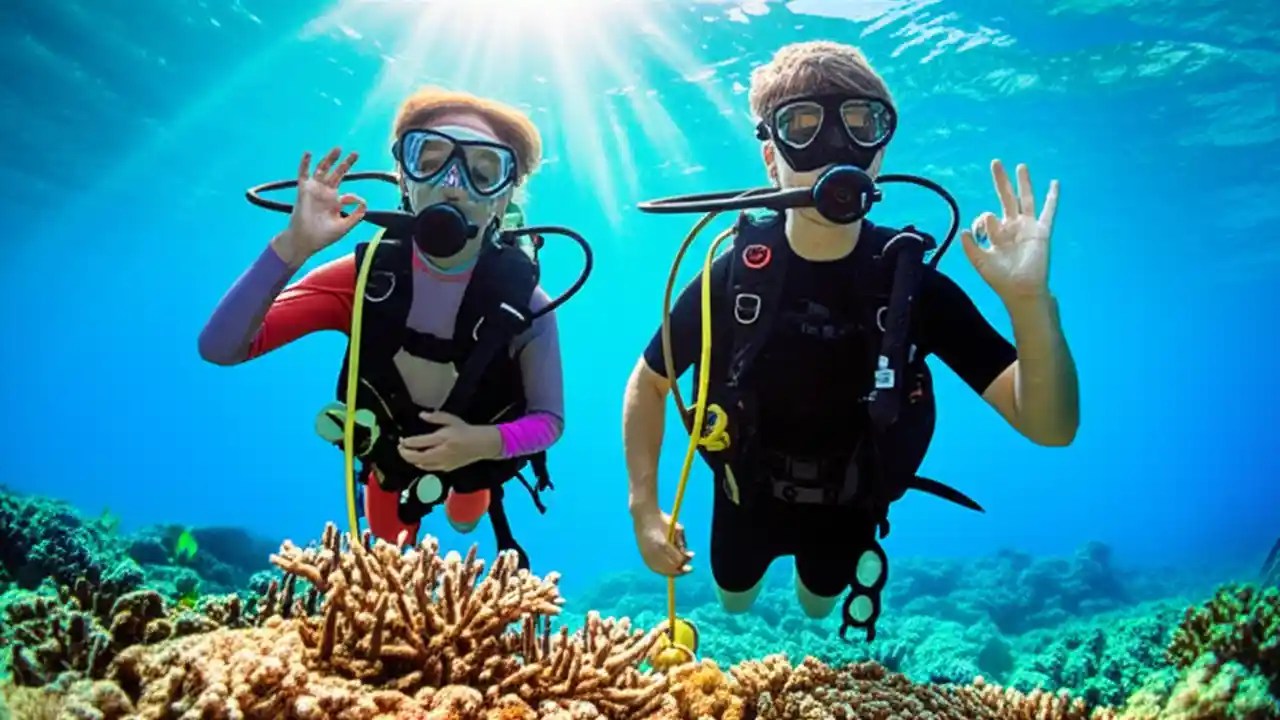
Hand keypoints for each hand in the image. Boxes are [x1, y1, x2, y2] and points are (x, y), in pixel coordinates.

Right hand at [273, 148, 367, 265]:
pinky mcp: (304, 190)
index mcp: (335, 203)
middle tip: (355, 154)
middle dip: (346, 164)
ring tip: (338, 149)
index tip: (359, 203)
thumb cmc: (322, 236)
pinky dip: (305, 163)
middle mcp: (326, 194)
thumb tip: (365, 204)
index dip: (356, 199)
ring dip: (330, 159)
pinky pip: (303, 174)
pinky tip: (308, 153)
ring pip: (323, 170)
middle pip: (337, 174)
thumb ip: (356, 216)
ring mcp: (315, 190)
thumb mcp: (344, 226)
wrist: (305, 241)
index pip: (349, 195)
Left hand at [397, 411, 501, 472]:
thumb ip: (435, 417)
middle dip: (404, 453)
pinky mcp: (446, 468)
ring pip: (421, 464)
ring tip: (406, 453)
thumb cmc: (465, 430)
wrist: (480, 445)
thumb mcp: (451, 419)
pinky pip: (428, 468)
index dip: (407, 442)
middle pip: (416, 457)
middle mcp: (441, 452)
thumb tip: (421, 414)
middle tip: (400, 447)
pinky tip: (417, 459)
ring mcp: (443, 462)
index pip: (418, 443)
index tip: (401, 439)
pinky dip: (420, 464)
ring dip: (410, 459)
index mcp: (442, 438)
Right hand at [631, 505, 692, 576]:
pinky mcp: (643, 556)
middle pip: (670, 568)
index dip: (685, 560)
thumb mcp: (677, 528)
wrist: (644, 515)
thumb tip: (688, 556)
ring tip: (679, 568)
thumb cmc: (662, 520)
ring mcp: (647, 555)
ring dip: (672, 571)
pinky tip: (669, 569)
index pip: (678, 560)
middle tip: (688, 568)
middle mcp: (654, 552)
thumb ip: (682, 543)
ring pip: (662, 570)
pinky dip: (663, 570)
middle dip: (681, 569)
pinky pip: (654, 568)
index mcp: (664, 544)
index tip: (691, 558)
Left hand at [960, 159, 1059, 301]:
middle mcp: (1012, 227)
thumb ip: (970, 247)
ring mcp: (1027, 227)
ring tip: (1021, 166)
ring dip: (1023, 183)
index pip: (987, 217)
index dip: (982, 221)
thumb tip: (964, 230)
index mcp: (997, 234)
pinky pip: (1048, 211)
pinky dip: (1052, 197)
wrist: (1021, 289)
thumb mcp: (980, 262)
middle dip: (1001, 181)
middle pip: (1006, 198)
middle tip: (996, 162)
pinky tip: (1054, 183)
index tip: (980, 231)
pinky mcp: (1041, 231)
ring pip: (1025, 199)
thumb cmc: (1001, 279)